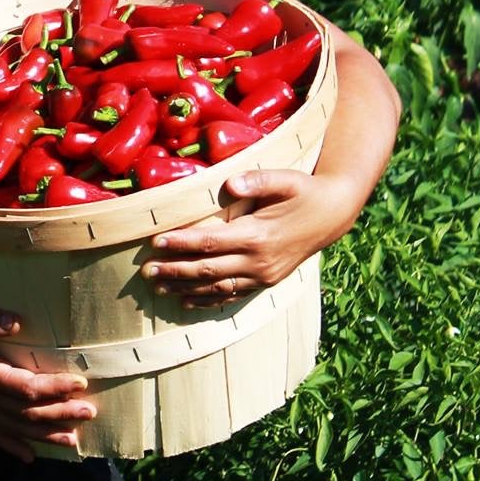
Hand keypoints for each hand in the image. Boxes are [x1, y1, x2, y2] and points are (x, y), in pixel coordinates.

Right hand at [0, 304, 96, 462]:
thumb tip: (16, 322)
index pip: (26, 387)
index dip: (54, 387)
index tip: (79, 383)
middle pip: (27, 413)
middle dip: (60, 414)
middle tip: (89, 412)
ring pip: (16, 427)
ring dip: (45, 434)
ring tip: (73, 440)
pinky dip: (12, 447)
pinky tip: (29, 458)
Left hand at [141, 169, 358, 307]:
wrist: (333, 215)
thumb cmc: (303, 191)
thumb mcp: (285, 179)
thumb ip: (257, 180)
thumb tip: (230, 183)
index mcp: (258, 235)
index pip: (211, 241)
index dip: (182, 243)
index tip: (156, 242)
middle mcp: (259, 261)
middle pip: (208, 269)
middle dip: (175, 270)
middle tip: (146, 271)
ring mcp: (263, 275)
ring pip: (217, 286)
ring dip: (185, 288)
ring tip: (158, 286)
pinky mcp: (266, 282)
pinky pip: (232, 295)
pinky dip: (208, 300)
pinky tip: (186, 301)